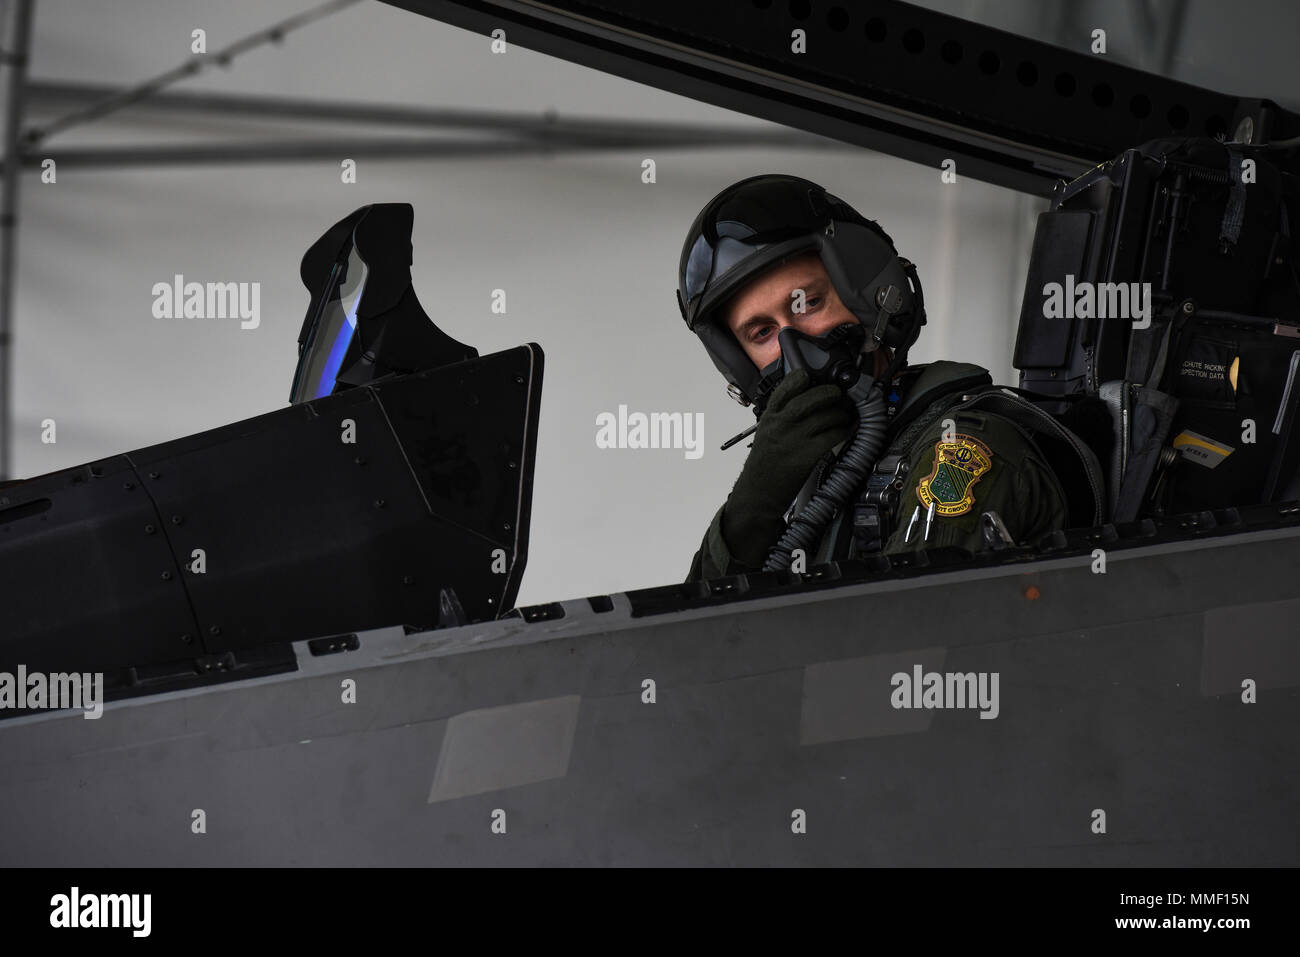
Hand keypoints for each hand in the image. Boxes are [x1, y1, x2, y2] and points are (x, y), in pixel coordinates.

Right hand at [720, 369, 856, 565]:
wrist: (757, 495)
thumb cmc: (763, 466)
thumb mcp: (765, 434)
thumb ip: (781, 418)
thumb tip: (806, 402)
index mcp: (769, 418)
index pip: (785, 388)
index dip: (801, 378)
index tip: (812, 377)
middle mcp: (780, 425)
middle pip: (810, 399)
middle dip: (829, 393)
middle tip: (837, 395)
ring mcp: (794, 440)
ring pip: (825, 417)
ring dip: (840, 414)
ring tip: (844, 416)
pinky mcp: (806, 456)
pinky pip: (831, 436)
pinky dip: (842, 431)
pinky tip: (845, 431)